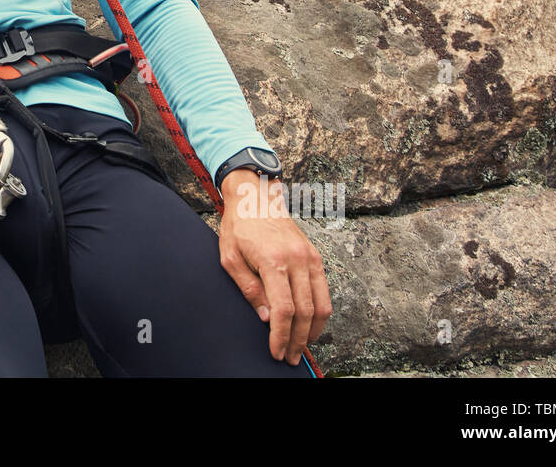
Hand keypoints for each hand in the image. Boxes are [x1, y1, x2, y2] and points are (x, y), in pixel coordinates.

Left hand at [217, 170, 331, 365]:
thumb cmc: (238, 227)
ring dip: (313, 330)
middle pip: (305, 311)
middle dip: (299, 340)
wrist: (256, 197)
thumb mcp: (230, 258)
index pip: (284, 309)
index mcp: (273, 261)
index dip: (281, 335)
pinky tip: (310, 324)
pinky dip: (321, 312)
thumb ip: (248, 288)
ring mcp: (310, 257)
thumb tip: (265, 318)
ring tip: (302, 346)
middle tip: (290, 357)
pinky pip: (325, 290)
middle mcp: (297, 259)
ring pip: (321, 304)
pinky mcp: (316, 256)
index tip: (276, 352)